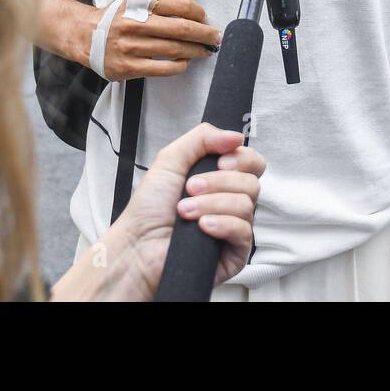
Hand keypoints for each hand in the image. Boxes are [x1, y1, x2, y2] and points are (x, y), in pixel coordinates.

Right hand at [82, 0, 222, 80]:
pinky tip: (184, 61)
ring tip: (205, 50)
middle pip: (180, 29)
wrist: (85, 36)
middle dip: (204, 34)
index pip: (178, 5)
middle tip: (215, 36)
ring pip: (173, 49)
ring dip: (195, 50)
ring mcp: (129, 46)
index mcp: (138, 1)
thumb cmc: (120, 14)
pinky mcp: (126, 67)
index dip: (198, 12)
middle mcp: (133, 22)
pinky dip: (179, 65)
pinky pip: (162, 69)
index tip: (204, 16)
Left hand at [105, 123, 264, 298]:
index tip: (221, 162)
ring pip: (246, 205)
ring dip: (212, 203)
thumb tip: (236, 137)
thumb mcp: (171, 160)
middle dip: (219, 182)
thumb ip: (202, 138)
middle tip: (190, 187)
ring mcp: (234, 228)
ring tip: (184, 211)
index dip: (242, 159)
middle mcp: (230, 202)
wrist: (136, 245)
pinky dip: (222, 224)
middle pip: (251, 182)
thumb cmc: (149, 208)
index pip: (252, 163)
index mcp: (221, 180)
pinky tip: (202, 226)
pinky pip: (244, 232)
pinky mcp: (235, 253)